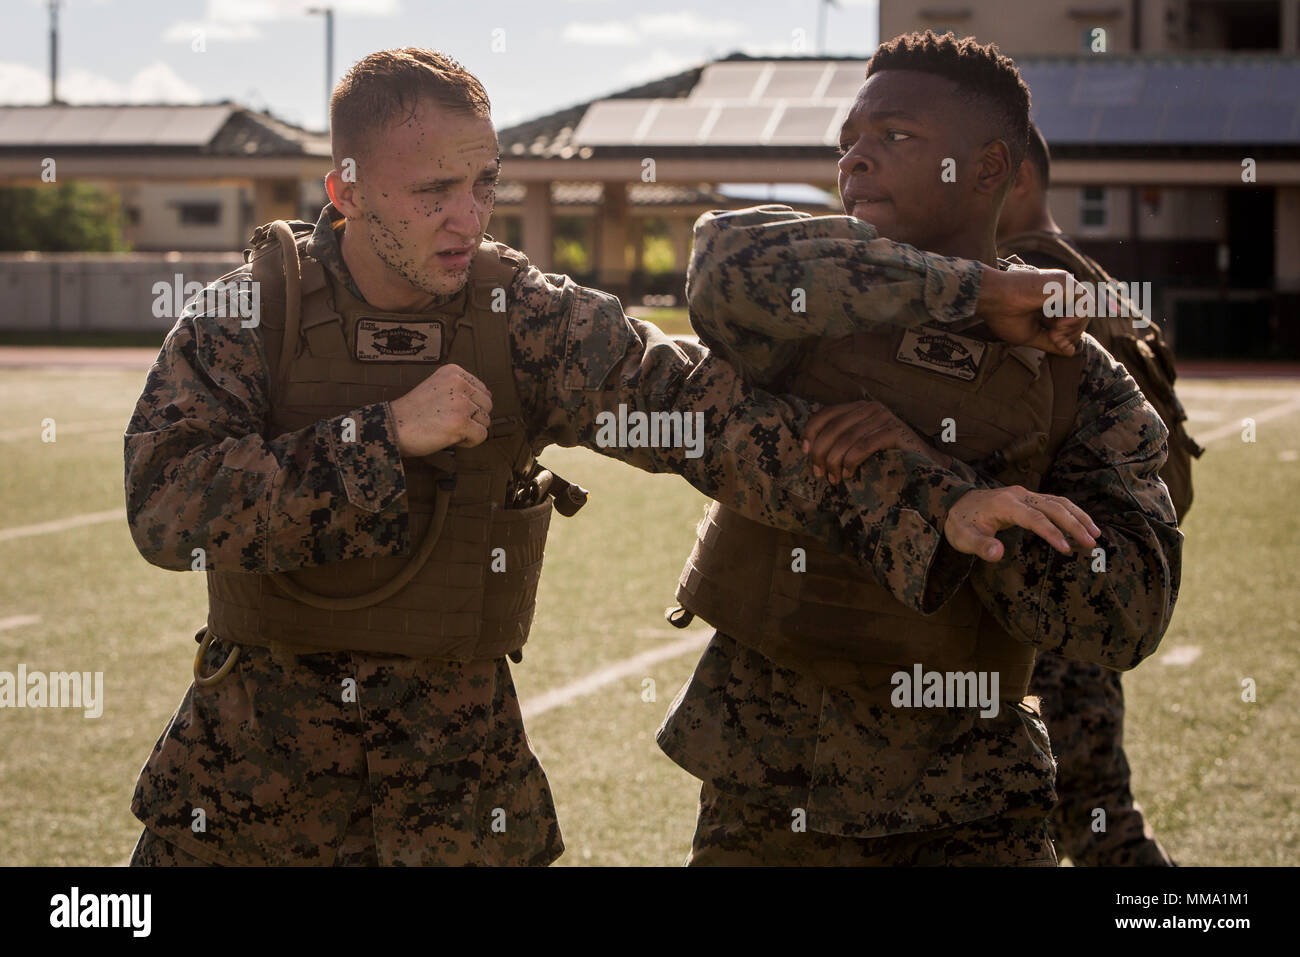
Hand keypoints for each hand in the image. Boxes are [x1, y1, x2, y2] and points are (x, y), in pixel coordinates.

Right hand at [389, 364, 492, 456]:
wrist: (391, 427)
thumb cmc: (414, 412)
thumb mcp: (438, 388)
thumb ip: (461, 388)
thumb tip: (488, 395)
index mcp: (453, 371)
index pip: (482, 390)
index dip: (469, 406)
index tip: (447, 410)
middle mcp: (459, 383)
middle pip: (487, 405)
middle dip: (472, 418)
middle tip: (447, 421)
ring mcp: (461, 403)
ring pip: (485, 421)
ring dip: (469, 430)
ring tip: (446, 428)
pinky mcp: (461, 422)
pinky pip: (482, 435)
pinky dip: (468, 442)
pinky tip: (449, 437)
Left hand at [803, 400, 950, 481]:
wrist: (927, 464)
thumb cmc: (890, 458)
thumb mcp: (861, 444)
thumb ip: (842, 441)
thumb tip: (811, 453)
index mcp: (860, 407)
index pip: (825, 414)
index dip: (810, 432)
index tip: (804, 452)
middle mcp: (871, 408)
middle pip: (832, 428)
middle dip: (820, 453)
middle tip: (819, 474)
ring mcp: (884, 418)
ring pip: (846, 439)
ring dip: (834, 462)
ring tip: (834, 479)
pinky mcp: (894, 431)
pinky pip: (863, 446)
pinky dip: (851, 462)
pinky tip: (849, 474)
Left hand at [944, 485, 1099, 560]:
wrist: (956, 504)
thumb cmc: (961, 524)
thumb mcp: (963, 539)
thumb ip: (980, 546)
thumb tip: (998, 554)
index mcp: (1004, 504)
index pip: (1033, 518)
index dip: (1051, 533)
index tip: (1066, 549)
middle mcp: (1018, 495)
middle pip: (1052, 506)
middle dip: (1074, 524)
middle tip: (1091, 544)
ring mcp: (1025, 494)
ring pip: (1058, 501)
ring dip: (1078, 516)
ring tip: (1096, 534)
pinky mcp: (1029, 497)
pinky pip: (1055, 502)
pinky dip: (1072, 512)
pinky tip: (1084, 524)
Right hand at [976, 266, 1093, 355]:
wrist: (994, 299)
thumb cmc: (1005, 316)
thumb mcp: (1032, 335)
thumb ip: (1053, 343)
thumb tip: (1071, 352)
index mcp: (1049, 303)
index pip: (1070, 322)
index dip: (1066, 337)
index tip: (1053, 342)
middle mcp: (1059, 292)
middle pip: (1081, 318)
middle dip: (1071, 334)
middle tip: (1053, 339)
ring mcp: (1063, 286)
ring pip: (1086, 311)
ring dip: (1073, 328)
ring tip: (1054, 332)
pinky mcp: (1066, 283)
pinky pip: (1086, 303)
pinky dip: (1077, 318)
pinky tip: (1059, 324)